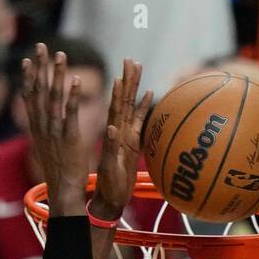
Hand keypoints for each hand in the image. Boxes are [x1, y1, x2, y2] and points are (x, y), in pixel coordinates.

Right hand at [21, 43, 87, 216]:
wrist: (63, 192)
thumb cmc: (59, 171)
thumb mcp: (47, 147)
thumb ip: (45, 130)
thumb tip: (43, 120)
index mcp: (37, 129)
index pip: (30, 98)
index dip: (28, 77)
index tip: (27, 59)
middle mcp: (42, 127)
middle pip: (39, 92)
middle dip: (40, 67)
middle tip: (42, 46)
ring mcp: (55, 132)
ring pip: (53, 98)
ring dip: (56, 75)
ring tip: (60, 56)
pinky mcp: (69, 138)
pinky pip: (70, 113)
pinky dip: (72, 96)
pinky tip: (76, 80)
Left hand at [90, 59, 152, 221]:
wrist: (111, 199)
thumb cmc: (109, 186)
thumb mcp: (110, 167)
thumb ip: (111, 148)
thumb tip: (112, 129)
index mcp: (113, 134)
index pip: (116, 106)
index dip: (120, 89)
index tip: (123, 71)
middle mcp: (120, 131)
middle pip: (124, 100)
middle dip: (128, 80)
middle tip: (131, 60)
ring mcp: (126, 135)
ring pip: (131, 106)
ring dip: (135, 88)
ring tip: (139, 68)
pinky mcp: (133, 143)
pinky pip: (139, 121)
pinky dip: (143, 107)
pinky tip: (149, 93)